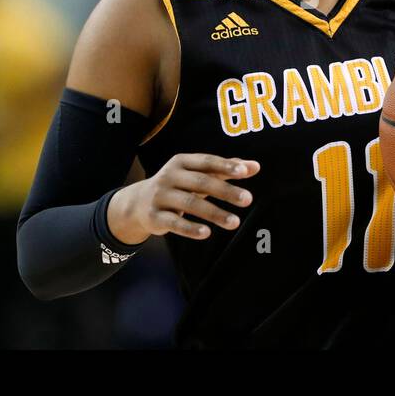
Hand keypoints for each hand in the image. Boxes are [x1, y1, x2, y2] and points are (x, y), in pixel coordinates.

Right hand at [110, 153, 258, 243]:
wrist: (138, 203)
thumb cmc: (178, 185)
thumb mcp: (198, 174)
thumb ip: (225, 170)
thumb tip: (256, 166)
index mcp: (182, 162)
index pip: (207, 162)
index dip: (226, 166)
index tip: (245, 172)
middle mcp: (170, 176)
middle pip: (201, 183)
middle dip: (225, 191)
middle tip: (248, 199)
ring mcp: (161, 196)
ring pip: (190, 204)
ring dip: (214, 213)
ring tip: (235, 222)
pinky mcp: (155, 216)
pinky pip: (175, 223)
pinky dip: (190, 228)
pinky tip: (207, 233)